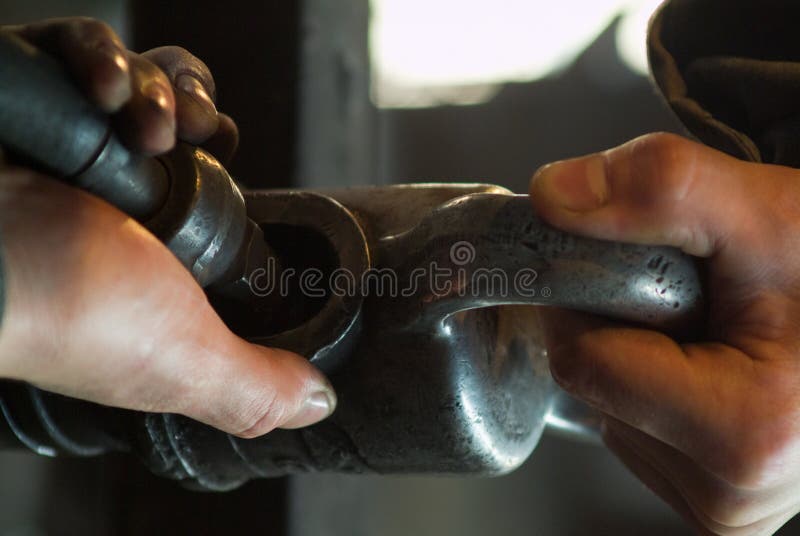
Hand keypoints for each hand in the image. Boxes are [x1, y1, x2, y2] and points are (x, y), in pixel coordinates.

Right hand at [0, 18, 334, 436]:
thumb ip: (254, 386)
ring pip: (150, 80)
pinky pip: (86, 48)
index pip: (220, 192)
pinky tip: (104, 92)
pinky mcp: (45, 102)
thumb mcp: (186, 363)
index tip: (235, 162)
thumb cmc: (71, 318)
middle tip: (194, 131)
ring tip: (148, 120)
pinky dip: (103, 57)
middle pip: (188, 119)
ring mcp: (80, 148)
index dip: (236, 171)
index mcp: (162, 252)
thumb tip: (318, 403)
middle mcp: (122, 197)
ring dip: (164, 87)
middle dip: (201, 111)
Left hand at [531, 133, 799, 534]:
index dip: (588, 299)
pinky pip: (642, 433)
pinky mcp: (718, 501)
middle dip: (621, 327)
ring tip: (713, 330)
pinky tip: (713, 364)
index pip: (580, 362)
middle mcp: (731, 494)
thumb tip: (557, 197)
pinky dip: (659, 389)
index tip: (627, 266)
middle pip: (593, 389)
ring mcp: (724, 505)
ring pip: (614, 411)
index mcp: (747, 434)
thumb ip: (660, 191)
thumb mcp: (760, 214)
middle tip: (687, 295)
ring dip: (642, 357)